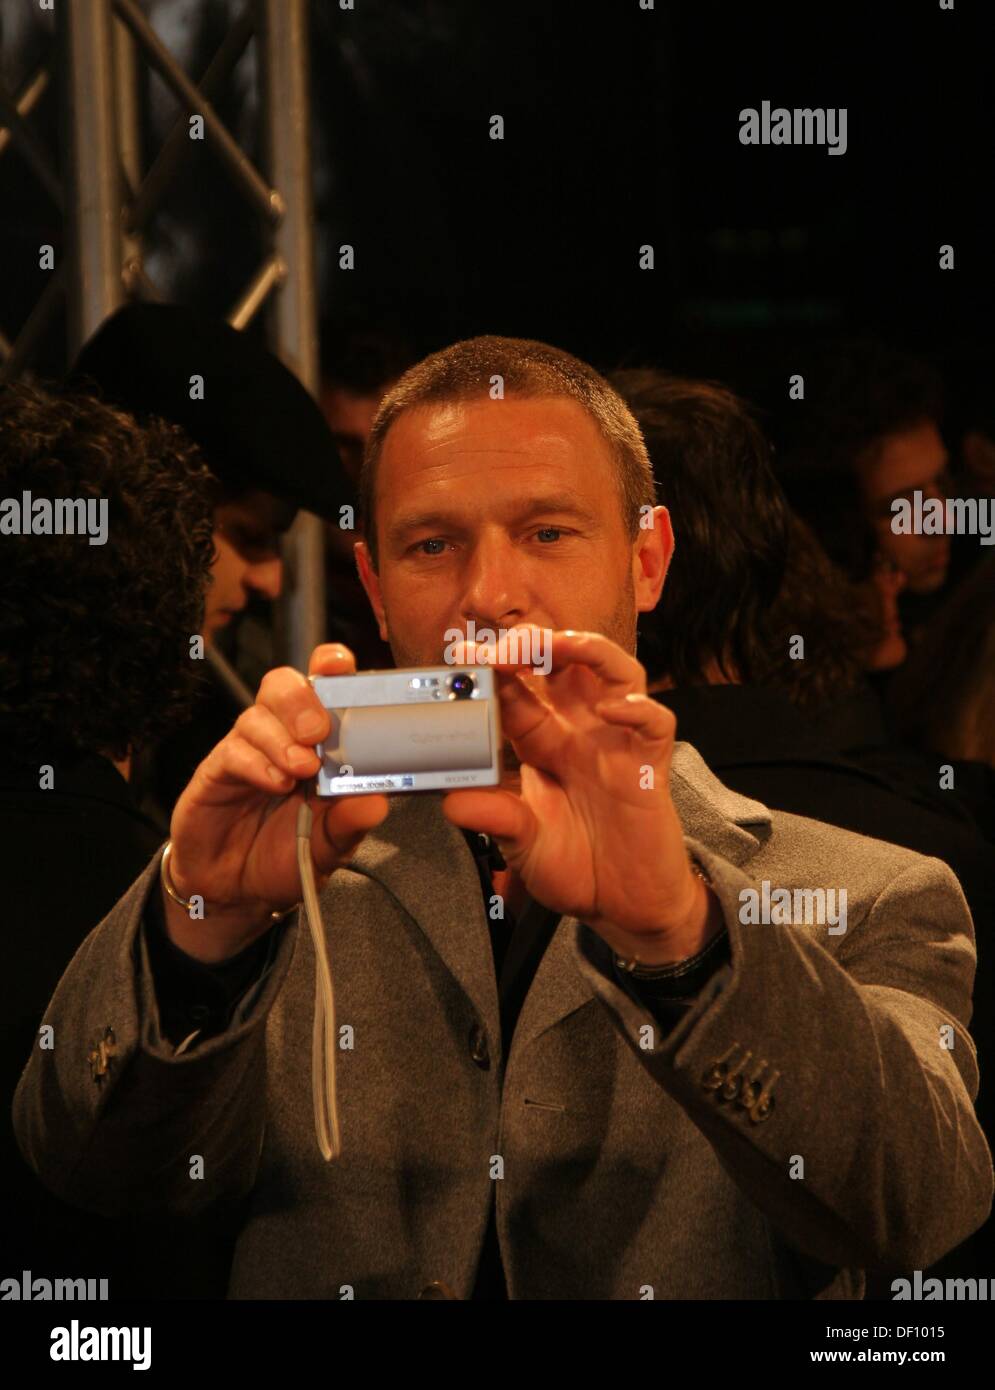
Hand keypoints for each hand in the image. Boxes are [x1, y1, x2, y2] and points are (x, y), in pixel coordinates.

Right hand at [163, 644, 389, 961]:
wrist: (238, 891)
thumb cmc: (290, 855)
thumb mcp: (332, 845)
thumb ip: (351, 823)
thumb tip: (376, 802)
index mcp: (320, 741)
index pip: (324, 686)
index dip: (332, 666)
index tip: (342, 665)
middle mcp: (284, 736)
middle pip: (285, 686)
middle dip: (303, 700)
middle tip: (320, 732)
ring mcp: (250, 750)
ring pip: (258, 714)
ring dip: (282, 738)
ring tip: (300, 771)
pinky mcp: (218, 770)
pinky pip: (233, 750)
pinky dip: (258, 763)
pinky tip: (274, 783)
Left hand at [441, 627, 717, 964]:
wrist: (622, 906)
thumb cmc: (573, 866)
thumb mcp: (522, 844)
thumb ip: (495, 818)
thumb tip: (453, 802)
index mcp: (541, 742)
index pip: (516, 689)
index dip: (491, 668)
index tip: (463, 654)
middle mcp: (579, 731)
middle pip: (563, 664)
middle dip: (535, 644)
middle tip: (505, 648)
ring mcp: (617, 742)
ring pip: (614, 672)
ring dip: (588, 650)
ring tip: (560, 646)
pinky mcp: (650, 765)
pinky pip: (655, 722)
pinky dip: (637, 710)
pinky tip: (612, 712)